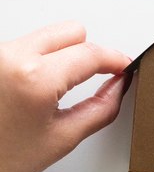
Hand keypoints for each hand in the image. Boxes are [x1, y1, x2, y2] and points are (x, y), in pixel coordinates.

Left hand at [0, 22, 131, 171]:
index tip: (125, 66)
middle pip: (71, 32)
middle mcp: (10, 56)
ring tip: (64, 85)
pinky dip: (42, 60)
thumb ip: (100, 109)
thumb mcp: (61, 139)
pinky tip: (42, 84)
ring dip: (65, 55)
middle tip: (99, 74)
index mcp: (33, 77)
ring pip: (48, 36)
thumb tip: (118, 86)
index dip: (115, 59)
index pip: (90, 54)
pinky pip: (26, 46)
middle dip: (90, 52)